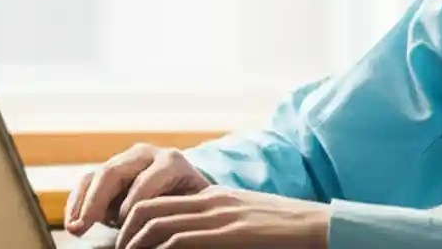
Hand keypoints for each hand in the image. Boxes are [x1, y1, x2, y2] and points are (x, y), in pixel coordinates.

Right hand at [65, 143, 212, 234]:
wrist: (192, 189)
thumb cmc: (194, 205)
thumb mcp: (192, 208)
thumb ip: (174, 214)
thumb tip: (154, 237)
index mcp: (170, 161)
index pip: (144, 183)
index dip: (132, 208)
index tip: (125, 232)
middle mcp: (145, 154)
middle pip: (114, 172)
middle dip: (96, 201)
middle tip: (83, 226)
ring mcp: (125, 159)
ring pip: (98, 175)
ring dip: (83, 203)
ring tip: (74, 227)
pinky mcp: (111, 170)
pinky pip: (88, 181)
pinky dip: (78, 202)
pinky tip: (72, 223)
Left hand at [116, 185, 330, 248]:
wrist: (318, 227)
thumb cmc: (283, 229)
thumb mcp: (242, 220)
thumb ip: (215, 225)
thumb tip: (185, 240)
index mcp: (210, 196)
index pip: (155, 202)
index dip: (131, 223)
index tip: (123, 244)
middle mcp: (208, 202)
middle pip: (147, 210)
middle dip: (125, 236)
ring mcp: (217, 217)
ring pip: (157, 226)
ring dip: (135, 246)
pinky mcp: (228, 235)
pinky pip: (180, 241)